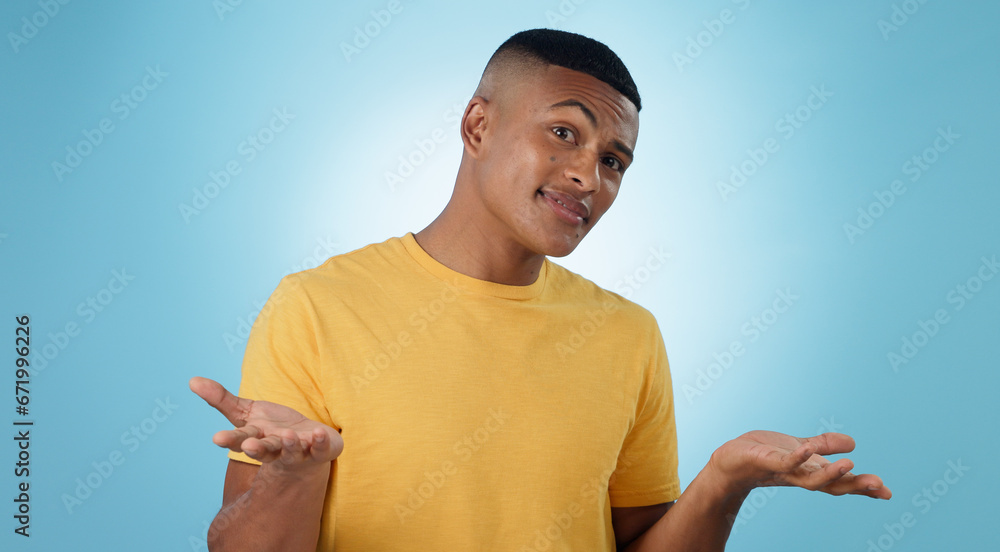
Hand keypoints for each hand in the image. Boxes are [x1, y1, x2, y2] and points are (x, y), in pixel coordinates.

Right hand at [189, 377, 343, 470]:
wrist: (307, 445)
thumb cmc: (272, 428)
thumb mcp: (246, 412)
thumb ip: (222, 399)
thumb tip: (192, 380)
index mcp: (256, 439)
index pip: (240, 440)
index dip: (230, 440)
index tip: (217, 439)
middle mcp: (275, 449)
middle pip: (264, 450)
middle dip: (257, 449)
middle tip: (249, 446)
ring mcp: (299, 451)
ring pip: (292, 451)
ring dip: (289, 445)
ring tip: (287, 436)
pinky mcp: (320, 450)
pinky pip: (321, 449)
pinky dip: (320, 442)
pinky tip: (319, 433)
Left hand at [707, 431, 890, 499]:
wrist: (729, 463)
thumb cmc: (764, 455)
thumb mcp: (799, 447)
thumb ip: (824, 446)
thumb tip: (854, 443)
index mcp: (811, 472)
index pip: (841, 482)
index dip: (863, 487)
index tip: (887, 492)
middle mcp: (801, 476)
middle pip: (832, 486)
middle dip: (856, 486)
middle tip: (880, 486)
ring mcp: (784, 471)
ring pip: (811, 479)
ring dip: (830, 473)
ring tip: (850, 465)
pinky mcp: (767, 462)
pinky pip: (784, 462)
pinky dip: (797, 457)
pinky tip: (808, 449)